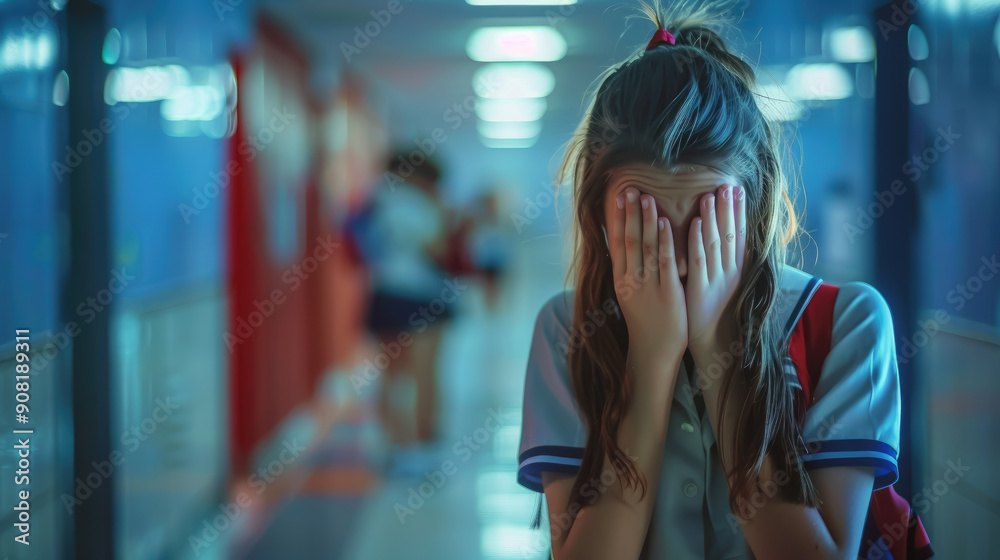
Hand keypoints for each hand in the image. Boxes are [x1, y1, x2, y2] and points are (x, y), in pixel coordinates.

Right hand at [610, 187, 687, 368]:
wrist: (655, 350)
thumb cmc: (646, 321)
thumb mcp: (631, 294)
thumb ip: (630, 271)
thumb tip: (629, 246)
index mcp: (621, 280)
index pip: (617, 243)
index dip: (618, 219)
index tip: (618, 198)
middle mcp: (630, 281)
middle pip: (629, 241)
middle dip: (629, 213)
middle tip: (630, 189)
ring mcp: (648, 287)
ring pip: (645, 247)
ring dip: (646, 220)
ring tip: (646, 197)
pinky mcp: (666, 293)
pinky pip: (664, 262)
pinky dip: (664, 240)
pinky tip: (664, 222)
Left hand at [686, 184, 745, 357]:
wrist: (713, 342)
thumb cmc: (715, 310)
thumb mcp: (724, 282)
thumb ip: (723, 260)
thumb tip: (721, 236)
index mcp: (736, 270)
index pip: (739, 235)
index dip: (739, 212)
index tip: (737, 190)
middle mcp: (730, 272)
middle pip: (730, 234)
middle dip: (728, 209)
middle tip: (727, 184)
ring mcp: (717, 280)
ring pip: (714, 244)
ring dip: (711, 218)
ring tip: (710, 195)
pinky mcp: (700, 289)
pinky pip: (699, 261)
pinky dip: (696, 240)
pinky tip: (693, 223)